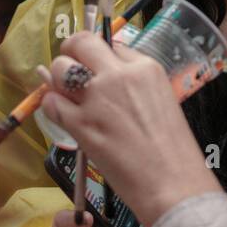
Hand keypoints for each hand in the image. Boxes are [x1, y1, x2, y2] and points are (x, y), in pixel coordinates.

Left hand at [41, 34, 221, 226]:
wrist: (172, 184)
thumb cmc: (174, 150)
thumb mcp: (161, 101)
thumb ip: (134, 84)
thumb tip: (104, 77)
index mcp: (146, 67)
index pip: (111, 44)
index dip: (99, 57)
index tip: (96, 70)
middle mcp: (119, 74)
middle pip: (81, 42)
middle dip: (71, 52)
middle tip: (70, 70)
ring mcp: (98, 97)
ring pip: (61, 68)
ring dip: (58, 80)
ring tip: (66, 96)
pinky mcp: (81, 123)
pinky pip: (52, 101)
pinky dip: (53, 106)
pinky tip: (64, 116)